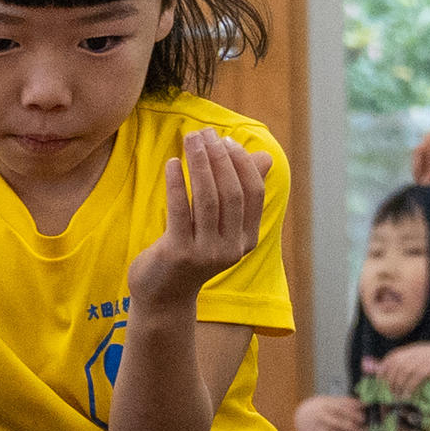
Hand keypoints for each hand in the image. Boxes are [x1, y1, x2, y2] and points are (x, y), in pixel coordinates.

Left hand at [134, 126, 264, 296]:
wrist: (164, 296)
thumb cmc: (192, 253)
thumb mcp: (219, 226)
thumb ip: (239, 194)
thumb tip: (265, 157)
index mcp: (245, 240)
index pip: (253, 194)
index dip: (242, 164)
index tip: (226, 141)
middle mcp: (230, 249)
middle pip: (231, 192)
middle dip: (219, 158)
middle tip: (205, 133)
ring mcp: (205, 253)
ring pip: (207, 198)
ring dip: (199, 164)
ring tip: (190, 140)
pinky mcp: (178, 254)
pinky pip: (179, 210)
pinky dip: (177, 183)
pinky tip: (173, 163)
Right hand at [295, 392, 365, 430]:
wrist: (304, 416)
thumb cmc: (326, 409)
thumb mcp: (334, 401)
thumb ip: (348, 403)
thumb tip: (364, 405)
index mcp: (327, 406)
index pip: (340, 409)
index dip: (352, 414)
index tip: (363, 419)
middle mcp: (321, 419)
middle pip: (337, 424)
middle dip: (352, 429)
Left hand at [367, 341, 429, 391]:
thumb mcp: (424, 359)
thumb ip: (411, 363)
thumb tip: (396, 375)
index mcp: (412, 349)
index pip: (391, 358)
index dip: (383, 370)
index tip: (381, 383)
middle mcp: (415, 352)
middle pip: (395, 366)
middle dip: (389, 381)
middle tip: (389, 394)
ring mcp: (423, 359)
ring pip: (403, 373)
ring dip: (398, 387)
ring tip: (397, 398)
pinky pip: (415, 379)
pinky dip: (410, 388)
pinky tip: (408, 397)